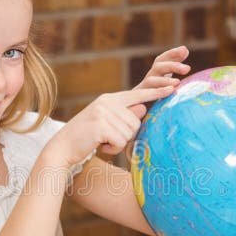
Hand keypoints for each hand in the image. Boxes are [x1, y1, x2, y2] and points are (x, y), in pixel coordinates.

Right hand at [43, 86, 175, 167]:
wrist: (62, 148)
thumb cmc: (86, 138)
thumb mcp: (106, 124)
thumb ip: (125, 116)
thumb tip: (144, 108)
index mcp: (110, 99)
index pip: (138, 94)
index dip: (156, 92)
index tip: (173, 87)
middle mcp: (107, 102)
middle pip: (136, 122)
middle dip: (125, 136)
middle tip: (108, 139)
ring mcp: (103, 112)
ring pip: (129, 132)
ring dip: (118, 143)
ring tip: (102, 142)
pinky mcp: (101, 125)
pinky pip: (120, 140)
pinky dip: (112, 148)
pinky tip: (100, 146)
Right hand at [132, 46, 189, 117]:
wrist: (134, 112)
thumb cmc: (154, 97)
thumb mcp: (166, 81)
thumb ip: (174, 67)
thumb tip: (185, 50)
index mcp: (155, 74)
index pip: (162, 60)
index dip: (172, 54)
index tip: (184, 50)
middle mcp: (148, 79)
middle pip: (157, 67)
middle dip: (172, 65)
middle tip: (187, 69)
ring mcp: (142, 89)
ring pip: (151, 81)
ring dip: (164, 81)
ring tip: (177, 82)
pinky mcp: (138, 100)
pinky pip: (145, 96)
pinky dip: (158, 93)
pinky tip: (169, 93)